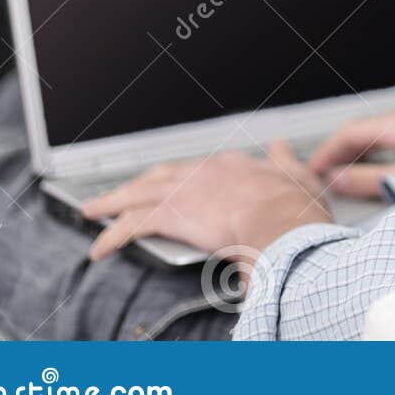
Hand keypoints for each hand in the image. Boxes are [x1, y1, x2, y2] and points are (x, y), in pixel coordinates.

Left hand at [82, 141, 331, 270]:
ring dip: (114, 203)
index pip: (199, 169)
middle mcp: (204, 171)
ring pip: (139, 194)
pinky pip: (131, 224)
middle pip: (161, 176)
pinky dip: (113, 235)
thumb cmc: (295, 209)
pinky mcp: (171, 214)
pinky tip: (101, 247)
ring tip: (95, 211)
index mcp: (234, 165)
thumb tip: (281, 147)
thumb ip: (285, 161)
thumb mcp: (298, 176)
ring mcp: (185, 190)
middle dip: (139, 185)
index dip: (182, 177)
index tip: (174, 184)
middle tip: (123, 194)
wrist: (282, 222)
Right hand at [308, 106, 394, 197]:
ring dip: (366, 155)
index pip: (351, 131)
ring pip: (388, 136)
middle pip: (368, 132)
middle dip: (344, 153)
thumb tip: (336, 180)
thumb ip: (372, 181)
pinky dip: (388, 155)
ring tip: (353, 178)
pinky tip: (393, 174)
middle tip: (326, 177)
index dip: (327, 152)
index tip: (311, 172)